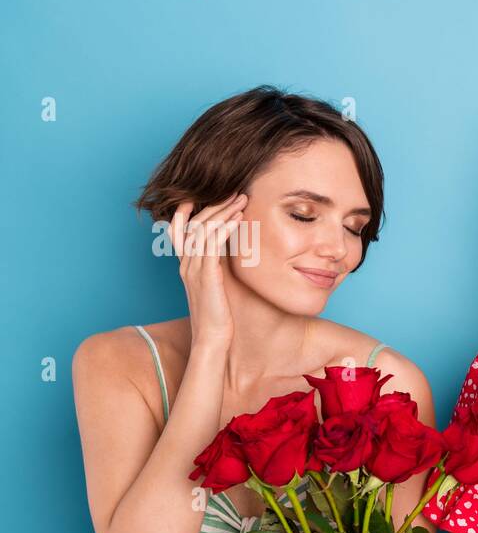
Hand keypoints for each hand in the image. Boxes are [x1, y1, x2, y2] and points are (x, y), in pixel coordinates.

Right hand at [168, 194, 244, 349]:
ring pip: (205, 230)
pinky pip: (213, 245)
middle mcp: (187, 265)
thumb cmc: (218, 318)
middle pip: (195, 224)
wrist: (213, 341)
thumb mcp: (215, 289)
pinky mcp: (207, 276)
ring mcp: (195, 270)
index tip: (202, 196)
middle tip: (235, 192)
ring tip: (242, 199)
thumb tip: (228, 259)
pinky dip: (225, 228)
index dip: (187, 211)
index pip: (179, 231)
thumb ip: (216, 270)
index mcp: (187, 267)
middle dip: (215, 205)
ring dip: (224, 211)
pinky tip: (238, 219)